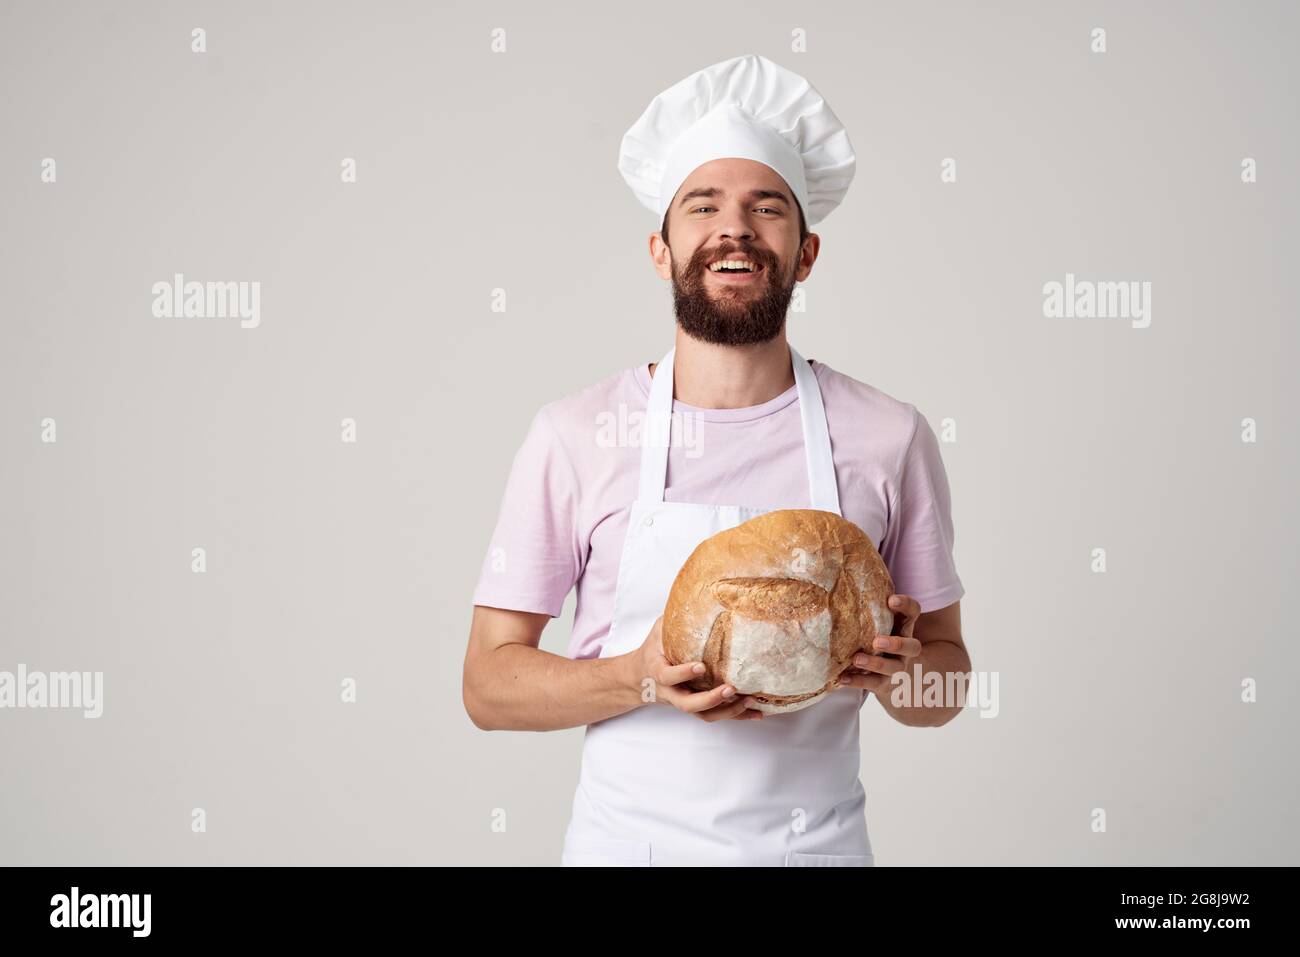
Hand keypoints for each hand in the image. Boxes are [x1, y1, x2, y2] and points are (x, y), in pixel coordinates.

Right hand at [623, 616, 764, 720]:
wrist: (639, 678)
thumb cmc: (653, 649)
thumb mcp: (658, 631)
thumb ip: (674, 620)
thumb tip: (697, 595)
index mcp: (658, 671)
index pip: (668, 676)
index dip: (683, 673)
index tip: (701, 666)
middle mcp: (671, 692)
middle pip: (688, 704)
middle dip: (710, 699)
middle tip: (731, 689)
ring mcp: (684, 701)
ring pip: (704, 715)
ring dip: (727, 711)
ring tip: (749, 701)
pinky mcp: (696, 707)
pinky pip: (715, 716)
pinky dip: (736, 716)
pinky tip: (756, 713)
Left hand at [836, 594, 922, 695]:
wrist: (889, 675)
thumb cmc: (876, 637)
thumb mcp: (877, 620)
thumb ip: (866, 604)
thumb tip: (838, 572)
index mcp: (904, 628)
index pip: (913, 612)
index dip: (906, 606)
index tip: (890, 600)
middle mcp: (905, 650)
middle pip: (912, 647)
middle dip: (896, 644)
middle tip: (877, 641)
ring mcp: (896, 668)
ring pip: (892, 668)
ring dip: (875, 664)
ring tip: (856, 659)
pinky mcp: (883, 685)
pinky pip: (872, 685)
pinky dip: (856, 681)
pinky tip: (841, 678)